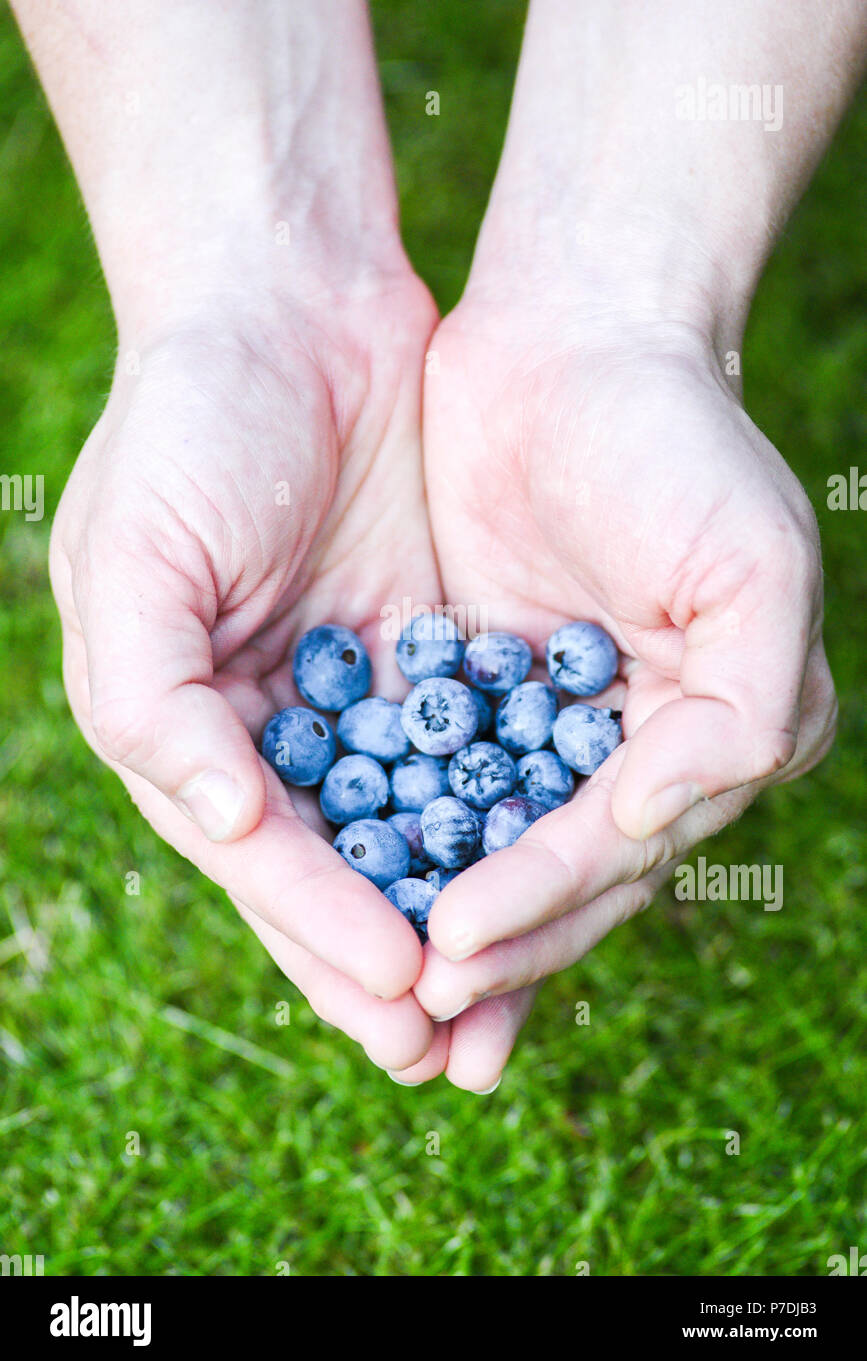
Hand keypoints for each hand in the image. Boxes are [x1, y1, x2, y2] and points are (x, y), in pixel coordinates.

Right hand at [49, 274, 457, 1074]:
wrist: (291, 306)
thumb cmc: (189, 424)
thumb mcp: (133, 559)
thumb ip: (154, 703)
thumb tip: (224, 824)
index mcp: (184, 725)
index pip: (258, 855)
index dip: (319, 930)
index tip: (392, 997)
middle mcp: (270, 726)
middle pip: (337, 868)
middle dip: (387, 958)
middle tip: (449, 1055)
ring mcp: (355, 691)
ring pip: (411, 828)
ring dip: (452, 914)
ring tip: (500, 1010)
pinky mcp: (429, 647)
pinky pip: (474, 748)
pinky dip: (501, 815)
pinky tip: (549, 871)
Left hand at [416, 270, 836, 1026]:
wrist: (574, 337)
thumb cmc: (673, 443)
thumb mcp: (752, 564)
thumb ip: (749, 705)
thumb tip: (668, 811)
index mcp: (714, 738)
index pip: (619, 850)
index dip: (542, 905)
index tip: (455, 951)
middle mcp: (636, 746)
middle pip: (557, 874)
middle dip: (491, 950)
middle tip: (411, 1027)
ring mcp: (554, 720)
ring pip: (490, 845)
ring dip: (439, 922)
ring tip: (382, 1001)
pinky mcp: (476, 684)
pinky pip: (430, 779)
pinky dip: (397, 837)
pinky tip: (347, 889)